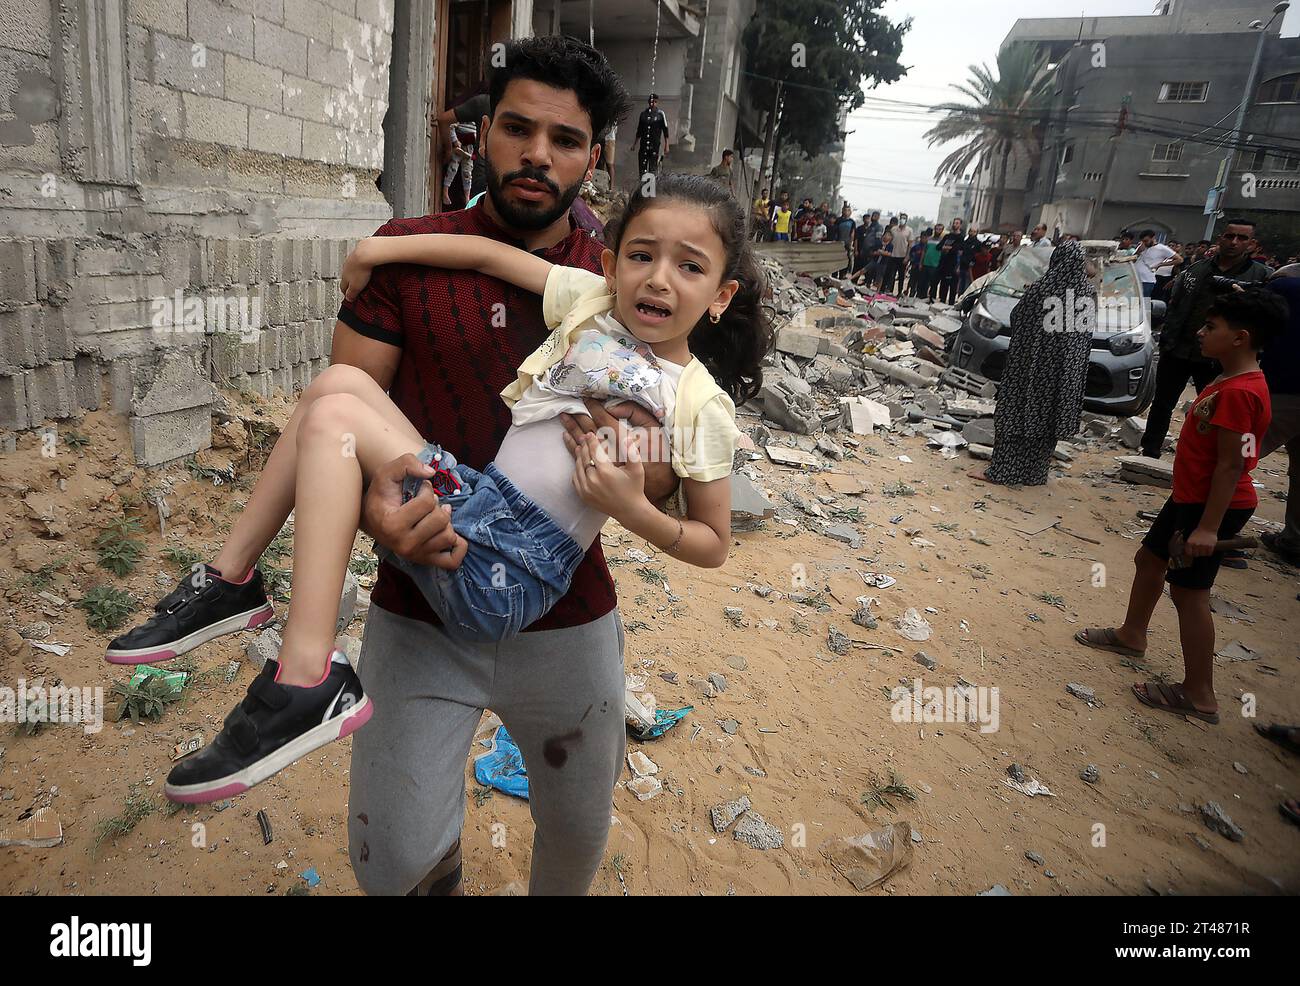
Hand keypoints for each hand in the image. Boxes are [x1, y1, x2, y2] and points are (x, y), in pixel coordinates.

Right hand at [341, 238, 379, 301]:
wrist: (366, 253)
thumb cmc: (361, 269)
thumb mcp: (356, 286)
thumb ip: (351, 293)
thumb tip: (349, 299)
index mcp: (344, 276)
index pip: (342, 287)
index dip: (345, 292)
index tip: (348, 295)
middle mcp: (346, 267)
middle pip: (346, 277)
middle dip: (349, 282)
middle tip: (353, 286)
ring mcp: (352, 260)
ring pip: (351, 269)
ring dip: (355, 273)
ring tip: (360, 277)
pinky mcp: (360, 253)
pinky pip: (359, 261)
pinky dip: (361, 265)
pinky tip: (367, 267)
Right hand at [361, 453, 467, 569]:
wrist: (371, 519)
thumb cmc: (381, 495)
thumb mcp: (386, 473)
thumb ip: (407, 464)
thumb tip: (431, 472)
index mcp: (393, 524)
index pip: (426, 503)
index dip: (426, 489)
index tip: (419, 488)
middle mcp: (404, 545)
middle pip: (441, 520)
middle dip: (437, 505)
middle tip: (426, 503)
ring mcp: (416, 556)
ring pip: (449, 537)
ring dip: (446, 522)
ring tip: (433, 516)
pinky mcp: (426, 561)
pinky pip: (453, 561)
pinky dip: (459, 548)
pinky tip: (450, 533)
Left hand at [572, 431, 645, 519]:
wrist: (630, 511)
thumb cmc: (635, 488)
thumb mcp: (637, 470)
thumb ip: (631, 452)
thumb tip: (628, 438)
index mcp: (606, 472)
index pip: (594, 451)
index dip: (591, 441)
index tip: (589, 434)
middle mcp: (593, 480)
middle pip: (584, 458)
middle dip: (584, 446)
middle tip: (583, 437)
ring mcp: (586, 489)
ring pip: (578, 467)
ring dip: (579, 457)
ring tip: (580, 448)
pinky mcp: (583, 496)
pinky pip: (575, 479)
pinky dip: (577, 470)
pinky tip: (580, 464)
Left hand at [1186, 527, 1217, 557]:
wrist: (1207, 527)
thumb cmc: (1198, 532)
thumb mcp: (1190, 538)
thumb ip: (1189, 545)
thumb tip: (1186, 552)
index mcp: (1190, 542)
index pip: (1189, 553)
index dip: (1191, 553)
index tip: (1192, 552)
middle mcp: (1196, 545)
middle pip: (1196, 555)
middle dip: (1197, 553)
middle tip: (1199, 550)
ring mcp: (1203, 546)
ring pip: (1202, 555)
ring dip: (1203, 553)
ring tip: (1204, 548)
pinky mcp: (1210, 546)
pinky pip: (1209, 554)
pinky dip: (1208, 552)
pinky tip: (1208, 548)